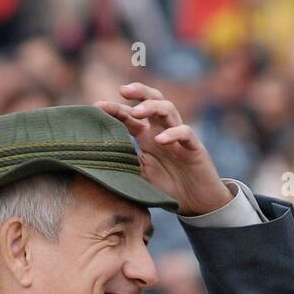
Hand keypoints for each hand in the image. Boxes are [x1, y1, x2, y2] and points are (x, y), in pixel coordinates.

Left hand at [96, 82, 233, 216]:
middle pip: (152, 100)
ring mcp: (178, 137)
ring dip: (152, 107)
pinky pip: (185, 132)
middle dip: (138, 92)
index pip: (130, 116)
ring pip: (168, 109)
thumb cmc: (168, 187)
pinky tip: (160, 140)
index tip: (97, 107)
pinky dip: (173, 133)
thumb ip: (126, 162)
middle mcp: (162, 131)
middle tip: (122, 91)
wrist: (196, 203)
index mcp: (147, 136)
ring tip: (137, 113)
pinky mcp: (194, 147)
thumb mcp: (140, 175)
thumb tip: (100, 157)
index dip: (115, 109)